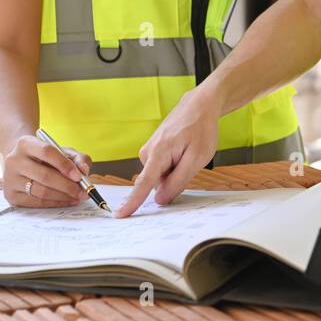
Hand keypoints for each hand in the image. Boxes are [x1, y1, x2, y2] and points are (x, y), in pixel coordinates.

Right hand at [2, 134, 91, 207]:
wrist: (21, 161)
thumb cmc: (45, 157)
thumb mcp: (62, 150)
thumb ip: (77, 157)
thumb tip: (84, 170)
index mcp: (25, 143)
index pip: (47, 152)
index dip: (65, 164)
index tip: (79, 176)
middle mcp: (14, 160)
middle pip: (45, 175)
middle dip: (68, 186)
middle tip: (83, 192)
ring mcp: (10, 179)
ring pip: (41, 191)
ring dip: (63, 196)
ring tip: (78, 197)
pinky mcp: (10, 195)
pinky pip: (37, 202)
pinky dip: (55, 203)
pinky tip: (67, 200)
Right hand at [114, 88, 220, 217]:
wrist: (199, 105)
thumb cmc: (201, 128)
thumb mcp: (197, 158)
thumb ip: (178, 181)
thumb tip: (159, 200)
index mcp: (158, 152)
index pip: (143, 183)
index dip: (132, 202)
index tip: (119, 215)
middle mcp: (148, 151)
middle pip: (157, 182)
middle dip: (174, 180)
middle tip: (190, 161)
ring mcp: (148, 150)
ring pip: (161, 176)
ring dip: (175, 171)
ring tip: (187, 152)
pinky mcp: (152, 150)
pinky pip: (162, 168)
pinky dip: (174, 165)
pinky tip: (182, 151)